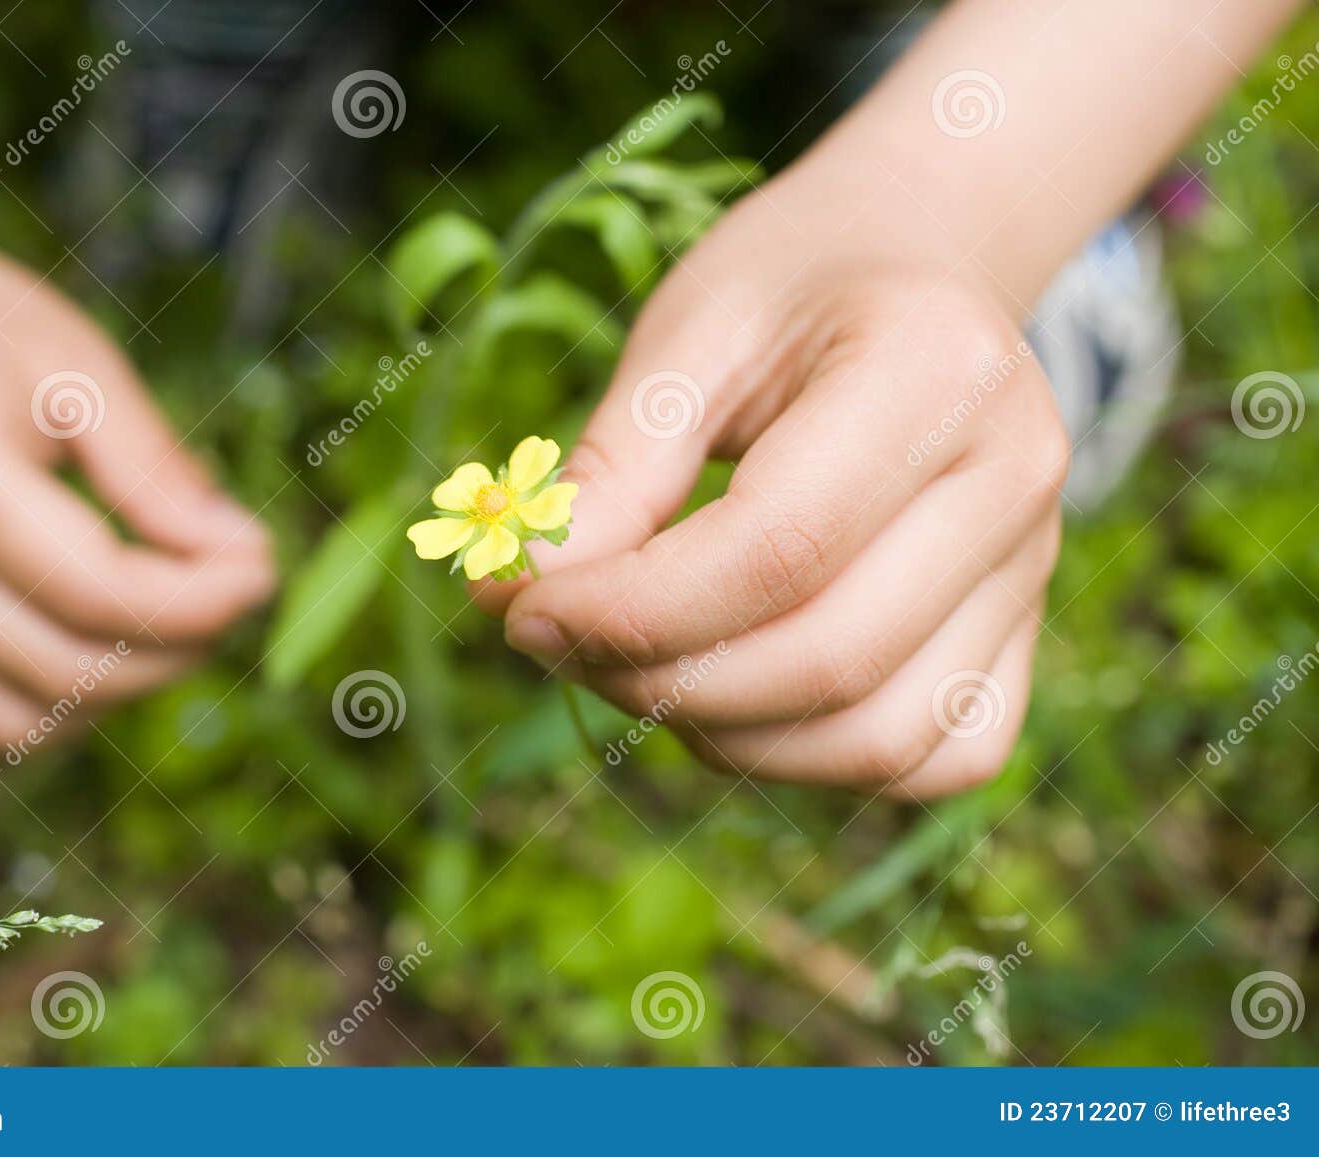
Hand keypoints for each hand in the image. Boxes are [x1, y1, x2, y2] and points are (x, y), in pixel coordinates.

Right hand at [0, 230, 273, 750]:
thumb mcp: (83, 365)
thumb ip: (157, 468)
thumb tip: (237, 555)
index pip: (98, 591)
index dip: (203, 599)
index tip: (261, 564)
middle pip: (69, 670)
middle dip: (180, 647)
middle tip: (229, 585)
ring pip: (19, 727)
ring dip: (121, 692)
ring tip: (166, 614)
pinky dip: (52, 710)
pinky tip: (95, 639)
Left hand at [476, 185, 1068, 798]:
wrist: (921, 265)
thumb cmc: (792, 285)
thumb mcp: (687, 335)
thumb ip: (613, 472)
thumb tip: (517, 602)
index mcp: (937, 371)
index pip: (777, 550)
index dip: (631, 611)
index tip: (519, 610)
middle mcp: (1014, 479)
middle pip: (829, 661)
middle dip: (659, 682)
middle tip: (555, 642)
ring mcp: (1036, 566)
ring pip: (881, 739)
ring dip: (725, 738)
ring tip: (634, 667)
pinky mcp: (1025, 631)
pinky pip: (934, 757)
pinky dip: (814, 760)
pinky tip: (731, 697)